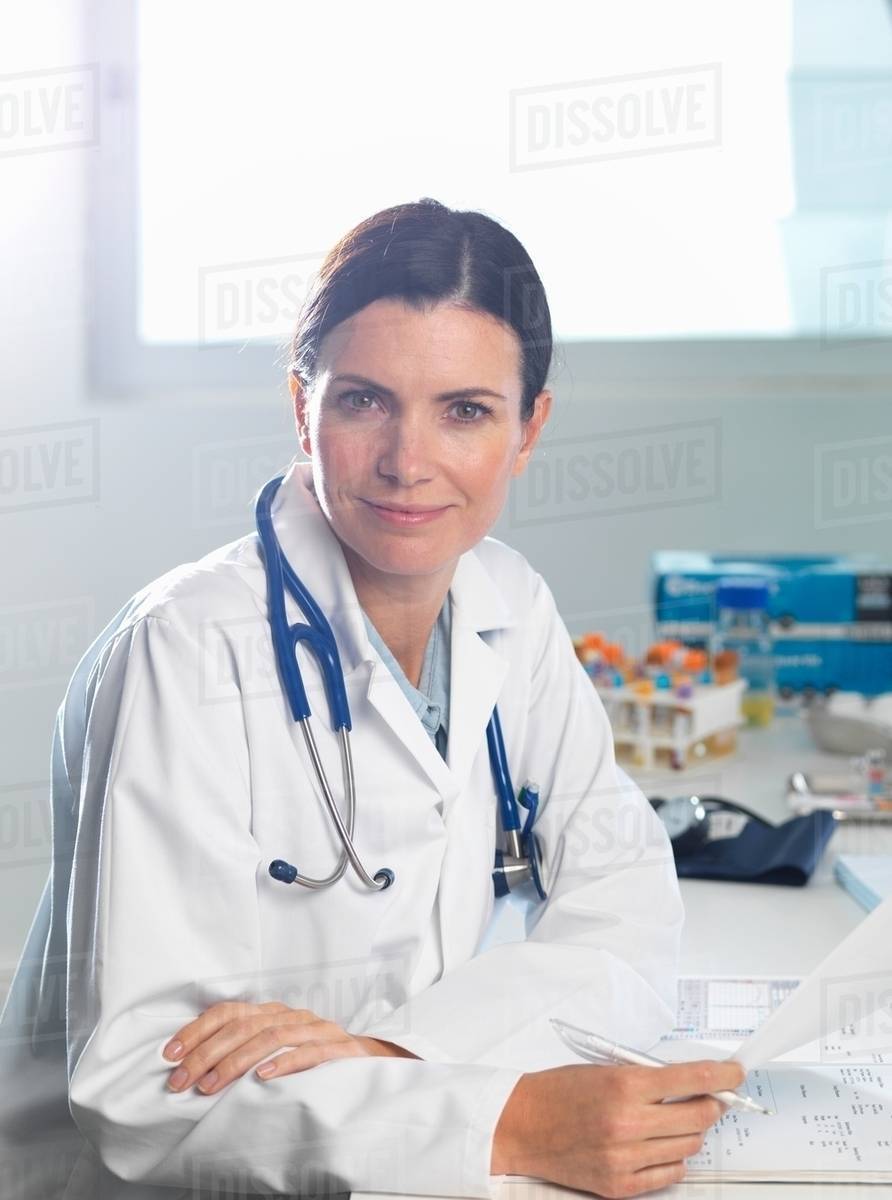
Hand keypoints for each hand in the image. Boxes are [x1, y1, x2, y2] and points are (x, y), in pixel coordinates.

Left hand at [162, 1001, 417, 1094]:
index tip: (169, 1054)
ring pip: (269, 1038)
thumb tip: (194, 1063)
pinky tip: (262, 1078)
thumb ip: (244, 1047)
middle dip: (206, 1054)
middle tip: (180, 1081)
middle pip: (242, 1027)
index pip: (229, 1012)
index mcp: (272, 1012)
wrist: (368, 1058)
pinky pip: (308, 1054)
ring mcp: (314, 1030)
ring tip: (209, 1085)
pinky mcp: (336, 1049)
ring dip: (235, 1062)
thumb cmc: (313, 1055)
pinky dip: (284, 1064)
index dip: (197, 1030)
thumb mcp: (275, 1047)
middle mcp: (290, 1015)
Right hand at [493, 1058, 745, 1197]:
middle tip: (712, 1097)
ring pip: (688, 1146)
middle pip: (699, 1116)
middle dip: (713, 1104)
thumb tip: (692, 1082)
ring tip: (673, 1120)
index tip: (735, 1074)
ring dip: (690, 1131)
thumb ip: (647, 1077)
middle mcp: (628, 1124)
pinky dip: (673, 1158)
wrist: (521, 1125)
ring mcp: (625, 1158)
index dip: (722, 1076)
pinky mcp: (620, 1186)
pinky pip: (669, 1174)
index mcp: (623, 1086)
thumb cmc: (559, 1091)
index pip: (691, 1079)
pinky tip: (660, 1145)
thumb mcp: (604, 1069)